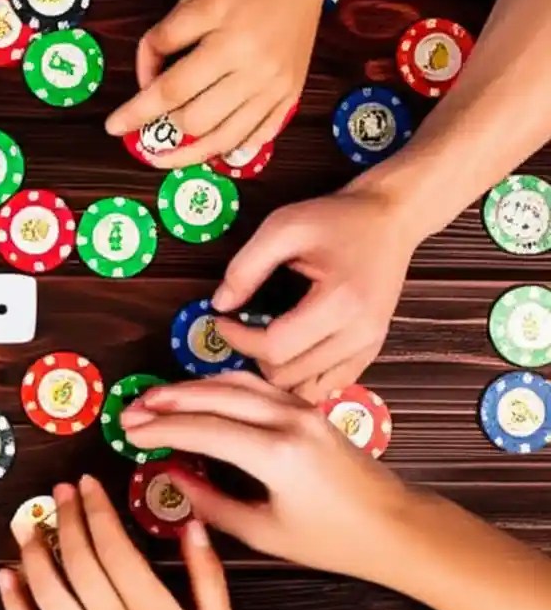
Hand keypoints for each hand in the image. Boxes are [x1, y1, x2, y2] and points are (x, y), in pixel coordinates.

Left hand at [0, 477, 234, 609]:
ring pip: (49, 592)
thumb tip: (192, 525)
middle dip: (66, 520)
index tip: (87, 484)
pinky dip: (14, 605)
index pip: (116, 548)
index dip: (97, 511)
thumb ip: (208, 578)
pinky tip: (6, 577)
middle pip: (80, 562)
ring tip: (28, 524)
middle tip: (59, 492)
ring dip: (33, 554)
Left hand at [105, 0, 329, 166]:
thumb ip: (166, 36)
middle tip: (147, 128)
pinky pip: (259, 135)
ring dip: (190, 152)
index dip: (136, 110)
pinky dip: (232, 147)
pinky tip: (212, 149)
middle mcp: (254, 63)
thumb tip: (146, 82)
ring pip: (225, 137)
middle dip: (163, 128)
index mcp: (226, 33)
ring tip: (168, 154)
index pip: (170, 86)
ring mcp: (276, 82)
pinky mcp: (292, 91)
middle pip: (195, 117)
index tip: (114, 126)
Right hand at [122, 372, 411, 578]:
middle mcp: (287, 420)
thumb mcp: (265, 533)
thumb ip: (212, 503)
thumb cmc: (333, 539)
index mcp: (276, 454)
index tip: (129, 431)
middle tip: (130, 410)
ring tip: (155, 399)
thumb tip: (173, 475)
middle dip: (166, 400)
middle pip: (213, 395)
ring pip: (233, 382)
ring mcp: (300, 408)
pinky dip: (219, 386)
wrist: (395, 525)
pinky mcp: (307, 407)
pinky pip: (254, 386)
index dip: (160, 428)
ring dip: (190, 387)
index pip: (202, 429)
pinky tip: (197, 395)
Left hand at [209, 184, 415, 401]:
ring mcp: (369, 348)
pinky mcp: (370, 353)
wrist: (390, 219)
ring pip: (307, 391)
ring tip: (260, 342)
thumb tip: (219, 304)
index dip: (238, 339)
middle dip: (253, 357)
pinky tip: (286, 353)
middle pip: (288, 376)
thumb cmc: (336, 219)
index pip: (275, 348)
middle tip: (240, 329)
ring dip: (275, 374)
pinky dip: (300, 379)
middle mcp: (360, 334)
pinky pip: (328, 387)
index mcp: (341, 303)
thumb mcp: (283, 227)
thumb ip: (246, 267)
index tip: (220, 320)